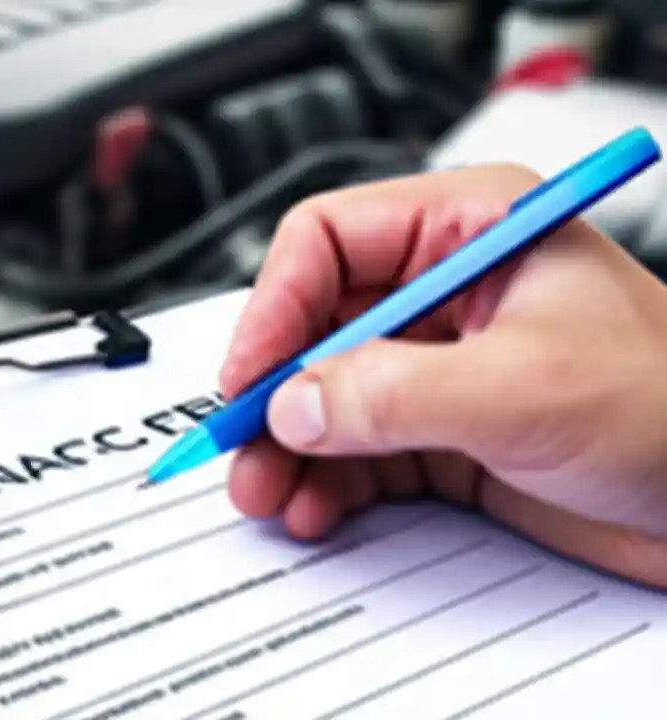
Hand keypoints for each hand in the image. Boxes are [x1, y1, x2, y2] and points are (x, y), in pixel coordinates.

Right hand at [222, 164, 666, 588]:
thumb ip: (395, 394)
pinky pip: (356, 448)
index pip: (328, 241)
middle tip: (243, 448)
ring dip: (289, 447)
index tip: (251, 378)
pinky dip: (326, 481)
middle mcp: (444, 291)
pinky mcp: (443, 431)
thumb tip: (295, 406)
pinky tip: (317, 507)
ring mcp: (440, 365)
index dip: (275, 307)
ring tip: (269, 492)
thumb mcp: (524, 389)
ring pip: (326, 395)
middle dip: (274, 393)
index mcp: (468, 229)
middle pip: (314, 326)